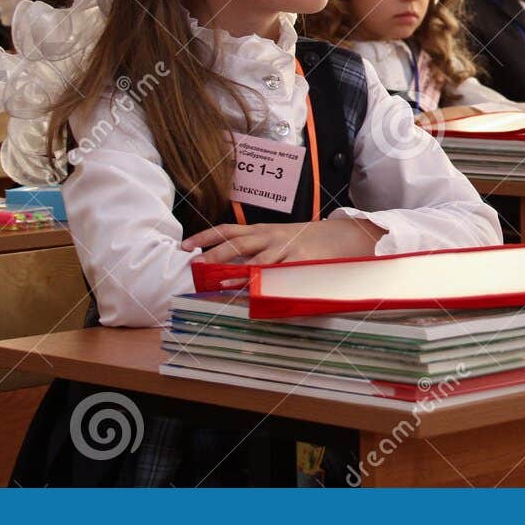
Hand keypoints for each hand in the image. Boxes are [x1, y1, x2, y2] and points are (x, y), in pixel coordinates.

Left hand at [181, 218, 384, 266]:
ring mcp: (287, 250)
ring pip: (258, 262)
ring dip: (238, 274)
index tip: (184, 246)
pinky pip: (282, 276)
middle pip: (238, 243)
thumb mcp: (276, 238)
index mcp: (261, 230)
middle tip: (196, 266)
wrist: (340, 236)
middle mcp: (271, 237)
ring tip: (221, 284)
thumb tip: (223, 263)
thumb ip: (253, 249)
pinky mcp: (302, 263)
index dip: (205, 236)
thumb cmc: (302, 241)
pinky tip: (258, 295)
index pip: (228, 230)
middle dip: (215, 255)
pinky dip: (269, 286)